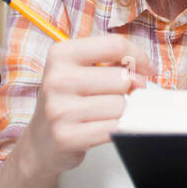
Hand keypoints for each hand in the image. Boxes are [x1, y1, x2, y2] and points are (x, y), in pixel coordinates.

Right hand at [21, 35, 153, 177]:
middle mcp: (57, 79)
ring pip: (120, 105)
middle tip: (107, 98)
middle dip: (124, 91)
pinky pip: (113, 128)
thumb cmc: (68, 102)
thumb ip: (113, 65)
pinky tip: (97, 129)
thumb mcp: (81, 71)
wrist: (41, 142)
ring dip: (118, 113)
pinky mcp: (67, 137)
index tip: (145, 68)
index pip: (113, 45)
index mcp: (61, 54)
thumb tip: (141, 79)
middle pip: (121, 78)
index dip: (138, 57)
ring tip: (98, 115)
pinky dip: (114, 130)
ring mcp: (60, 109)